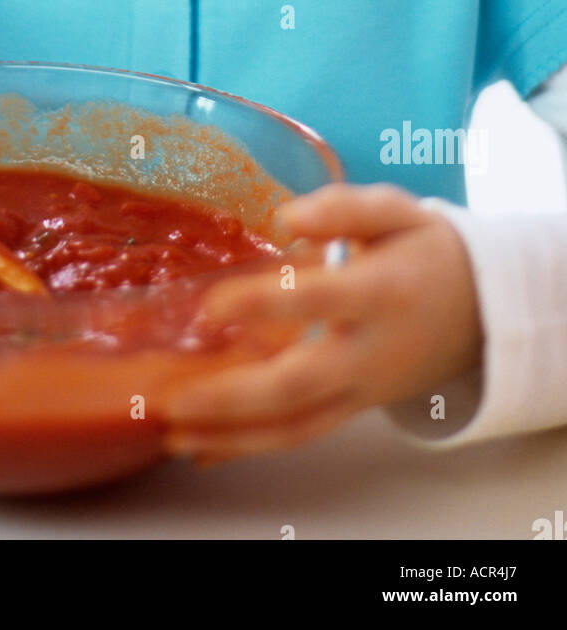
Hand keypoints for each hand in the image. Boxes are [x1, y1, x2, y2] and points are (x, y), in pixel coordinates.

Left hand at [162, 182, 483, 464]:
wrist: (485, 309)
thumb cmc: (428, 252)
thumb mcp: (398, 211)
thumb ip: (344, 207)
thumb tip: (288, 217)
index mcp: (381, 291)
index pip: (318, 301)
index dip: (264, 305)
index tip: (211, 306)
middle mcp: (371, 350)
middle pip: (300, 385)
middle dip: (233, 398)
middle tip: (173, 398)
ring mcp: (364, 388)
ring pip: (296, 426)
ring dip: (232, 436)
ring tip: (172, 435)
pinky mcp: (356, 408)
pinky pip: (301, 435)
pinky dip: (251, 447)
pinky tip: (202, 449)